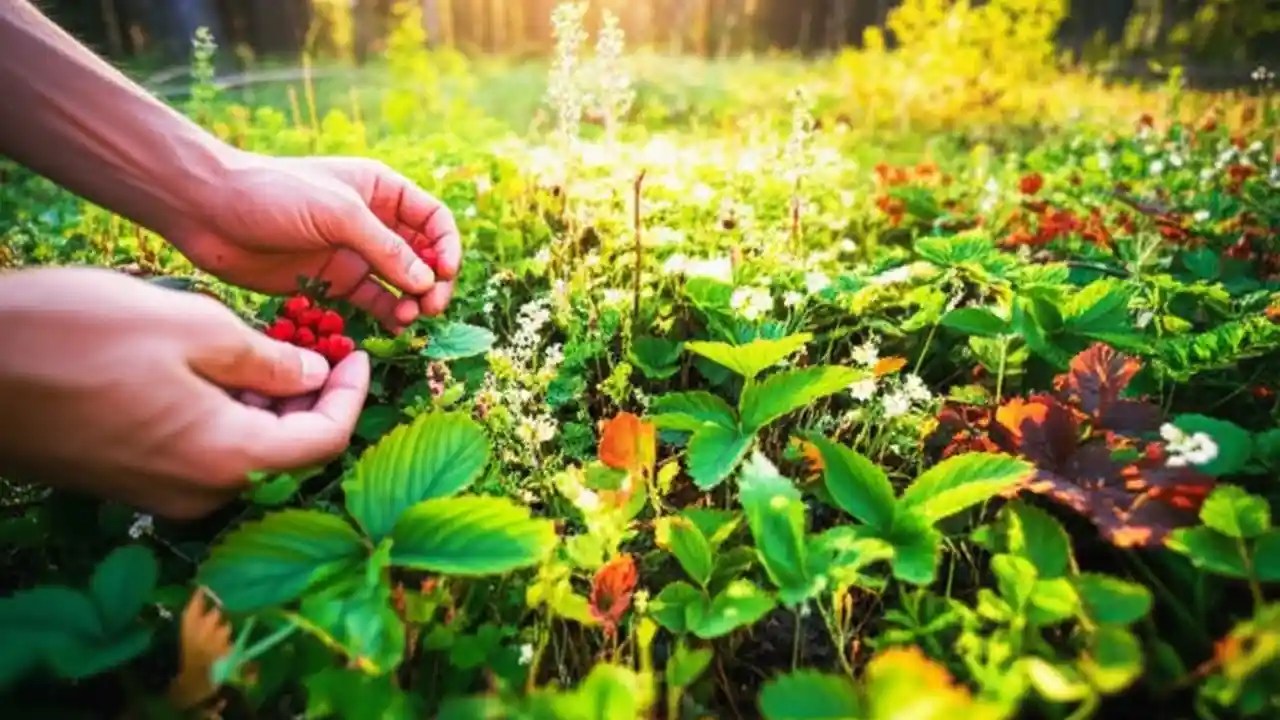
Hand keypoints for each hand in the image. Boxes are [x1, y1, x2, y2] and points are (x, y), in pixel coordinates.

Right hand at [0, 266, 368, 518]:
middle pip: (287, 451)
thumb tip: (310, 373)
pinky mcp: (131, 481)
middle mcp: (202, 490)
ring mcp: (163, 491)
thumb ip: (266, 358)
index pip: (326, 441)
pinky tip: (216, 368)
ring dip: (267, 402)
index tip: (357, 352)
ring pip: (245, 450)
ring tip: (267, 346)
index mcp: (228, 457)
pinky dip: (226, 413)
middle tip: (317, 343)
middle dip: (311, 396)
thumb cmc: (77, 337)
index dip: (351, 394)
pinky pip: (202, 453)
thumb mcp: (192, 326)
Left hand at [167, 153, 461, 332]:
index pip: (433, 218)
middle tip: (431, 305)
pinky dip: (387, 314)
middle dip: (434, 280)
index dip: (447, 245)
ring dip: (413, 300)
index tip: (444, 272)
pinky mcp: (332, 282)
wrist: (208, 210)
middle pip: (424, 254)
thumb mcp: (337, 213)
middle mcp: (373, 222)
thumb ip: (385, 248)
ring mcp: (353, 253)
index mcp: (380, 190)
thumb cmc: (273, 194)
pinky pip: (372, 301)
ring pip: (401, 282)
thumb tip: (427, 281)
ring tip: (409, 318)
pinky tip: (392, 325)